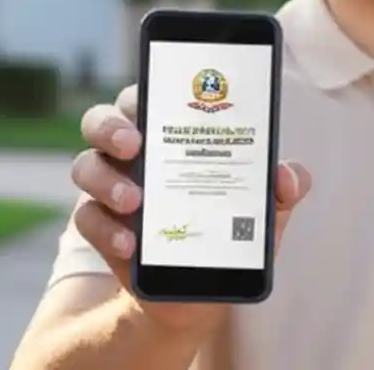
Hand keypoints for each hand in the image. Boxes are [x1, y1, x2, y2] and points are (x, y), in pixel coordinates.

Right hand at [70, 84, 310, 331]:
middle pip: (101, 120)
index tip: (153, 93)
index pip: (148, 93)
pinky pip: (87, 219)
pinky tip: (131, 244)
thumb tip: (287, 176)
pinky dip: (106, 231)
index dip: (144, 86)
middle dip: (111, 126)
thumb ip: (283, 185)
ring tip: (136, 202)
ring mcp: (112, 187)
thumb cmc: (234, 225)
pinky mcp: (102, 229)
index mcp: (170, 130)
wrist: (205, 288)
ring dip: (106, 180)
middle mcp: (133, 152)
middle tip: (134, 143)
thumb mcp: (266, 205)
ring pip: (86, 166)